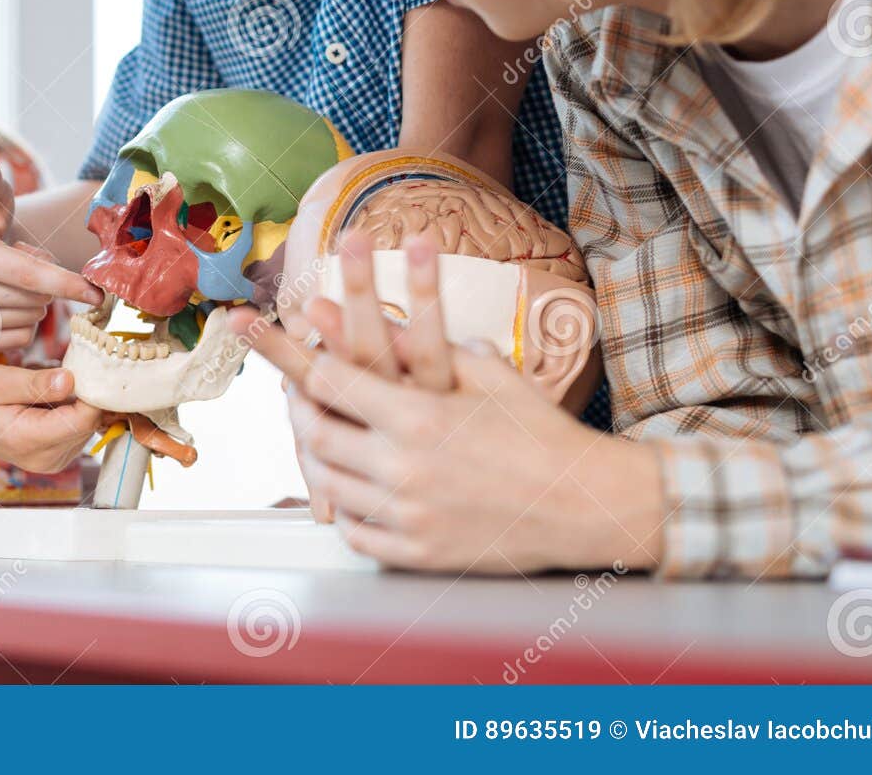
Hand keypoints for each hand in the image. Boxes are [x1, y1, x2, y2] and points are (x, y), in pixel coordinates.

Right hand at [0, 137, 102, 351]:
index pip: (29, 276)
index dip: (67, 284)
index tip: (98, 291)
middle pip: (35, 300)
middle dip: (47, 285)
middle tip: (28, 259)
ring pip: (29, 322)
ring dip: (36, 303)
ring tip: (16, 280)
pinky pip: (20, 341)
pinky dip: (27, 323)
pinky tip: (12, 303)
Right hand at [0, 362, 102, 473]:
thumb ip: (35, 383)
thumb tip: (71, 379)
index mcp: (30, 440)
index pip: (83, 419)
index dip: (91, 391)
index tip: (83, 366)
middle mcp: (47, 458)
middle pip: (90, 422)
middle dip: (83, 393)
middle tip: (58, 370)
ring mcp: (54, 461)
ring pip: (88, 425)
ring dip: (76, 401)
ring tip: (46, 387)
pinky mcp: (59, 456)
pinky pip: (80, 429)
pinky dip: (71, 410)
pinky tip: (48, 400)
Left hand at [237, 233, 661, 573]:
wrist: (585, 503)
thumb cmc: (538, 432)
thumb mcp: (487, 374)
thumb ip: (426, 347)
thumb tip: (377, 319)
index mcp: (417, 416)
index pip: (330, 384)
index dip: (300, 364)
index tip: (285, 351)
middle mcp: (404, 468)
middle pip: (317, 437)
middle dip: (300, 416)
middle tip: (295, 402)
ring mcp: (408, 516)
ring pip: (329, 487)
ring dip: (316, 462)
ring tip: (315, 443)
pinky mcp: (418, 553)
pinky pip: (356, 534)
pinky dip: (345, 512)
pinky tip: (349, 493)